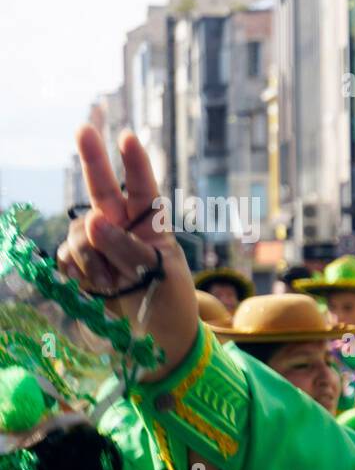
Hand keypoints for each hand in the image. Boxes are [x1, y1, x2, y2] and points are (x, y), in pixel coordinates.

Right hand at [55, 126, 197, 381]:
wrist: (157, 341)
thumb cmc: (170, 303)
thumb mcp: (158, 275)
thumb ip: (126, 249)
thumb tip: (91, 221)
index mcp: (152, 225)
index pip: (144, 189)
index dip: (136, 164)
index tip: (129, 137)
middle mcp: (123, 228)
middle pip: (103, 189)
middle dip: (93, 159)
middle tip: (83, 127)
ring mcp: (99, 245)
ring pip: (82, 233)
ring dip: (95, 258)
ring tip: (116, 284)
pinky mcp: (81, 265)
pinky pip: (69, 256)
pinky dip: (81, 271)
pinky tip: (96, 286)